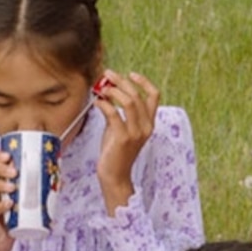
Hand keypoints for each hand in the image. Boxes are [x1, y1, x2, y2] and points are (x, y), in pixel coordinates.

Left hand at [92, 70, 162, 207]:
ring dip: (113, 90)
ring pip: (129, 101)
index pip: (154, 96)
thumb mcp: (119, 128)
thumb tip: (106, 92)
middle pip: (137, 95)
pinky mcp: (123, 138)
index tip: (130, 74)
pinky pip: (113, 113)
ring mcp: (136, 133)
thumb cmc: (115, 152)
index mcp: (149, 123)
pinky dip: (104, 104)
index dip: (144, 82)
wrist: (114, 176)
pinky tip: (97, 102)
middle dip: (121, 81)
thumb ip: (117, 111)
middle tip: (108, 74)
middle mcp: (146, 127)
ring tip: (101, 88)